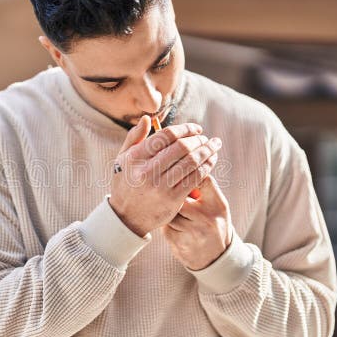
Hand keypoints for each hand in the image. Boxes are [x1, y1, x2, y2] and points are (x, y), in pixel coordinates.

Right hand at [109, 116, 221, 236]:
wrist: (126, 217)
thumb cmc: (125, 183)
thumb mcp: (122, 159)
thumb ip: (134, 137)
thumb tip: (148, 118)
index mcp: (135, 157)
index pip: (166, 135)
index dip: (185, 129)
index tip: (196, 129)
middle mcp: (147, 171)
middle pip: (182, 147)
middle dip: (199, 139)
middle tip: (206, 138)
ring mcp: (161, 186)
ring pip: (192, 162)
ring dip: (207, 151)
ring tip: (214, 146)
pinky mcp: (173, 199)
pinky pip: (195, 178)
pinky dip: (207, 167)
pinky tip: (211, 161)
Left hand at [162, 175, 233, 270]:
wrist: (215, 258)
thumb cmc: (213, 223)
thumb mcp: (217, 205)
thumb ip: (203, 188)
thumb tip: (180, 165)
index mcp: (218, 205)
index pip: (202, 179)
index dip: (189, 173)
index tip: (182, 173)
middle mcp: (207, 218)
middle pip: (180, 195)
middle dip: (174, 193)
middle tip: (172, 192)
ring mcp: (192, 232)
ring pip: (170, 210)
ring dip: (168, 208)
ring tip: (174, 211)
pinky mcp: (178, 242)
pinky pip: (165, 225)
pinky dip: (166, 222)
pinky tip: (174, 226)